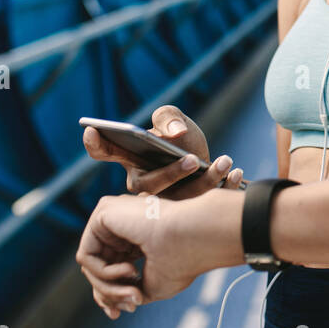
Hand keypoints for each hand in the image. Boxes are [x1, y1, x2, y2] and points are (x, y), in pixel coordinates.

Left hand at [75, 193, 207, 316]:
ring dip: (109, 287)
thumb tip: (104, 300)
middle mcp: (123, 223)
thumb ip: (125, 291)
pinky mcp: (103, 212)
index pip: (110, 266)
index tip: (118, 315)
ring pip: (90, 264)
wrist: (195, 238)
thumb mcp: (150, 285)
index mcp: (137, 235)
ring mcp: (113, 216)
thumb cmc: (182, 261)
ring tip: (135, 292)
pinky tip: (131, 270)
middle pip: (97, 267)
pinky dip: (104, 273)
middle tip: (133, 303)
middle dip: (110, 293)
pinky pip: (86, 255)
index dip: (110, 294)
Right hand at [82, 104, 243, 198]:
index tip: (91, 130)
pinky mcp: (190, 211)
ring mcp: (165, 201)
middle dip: (170, 173)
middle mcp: (143, 184)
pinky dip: (225, 186)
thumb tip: (173, 133)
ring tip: (225, 161)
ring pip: (180, 198)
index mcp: (130, 159)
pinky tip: (237, 171)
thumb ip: (168, 116)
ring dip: (205, 180)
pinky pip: (206, 203)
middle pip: (148, 186)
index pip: (105, 151)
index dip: (96, 144)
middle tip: (190, 159)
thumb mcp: (175, 118)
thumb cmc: (182, 137)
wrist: (206, 156)